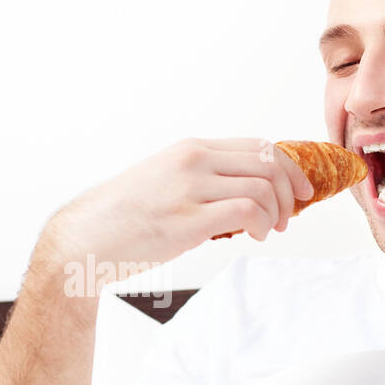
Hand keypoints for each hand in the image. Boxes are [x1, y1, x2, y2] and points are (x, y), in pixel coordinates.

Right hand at [44, 138, 315, 270]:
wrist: (85, 238)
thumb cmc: (123, 218)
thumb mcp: (164, 182)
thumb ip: (202, 181)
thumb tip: (243, 198)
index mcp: (190, 149)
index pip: (258, 146)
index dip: (289, 168)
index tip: (300, 191)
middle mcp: (193, 161)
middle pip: (269, 163)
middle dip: (291, 192)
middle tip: (288, 218)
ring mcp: (190, 189)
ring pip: (264, 187)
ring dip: (277, 213)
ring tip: (268, 231)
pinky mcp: (188, 220)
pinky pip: (247, 211)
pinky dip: (262, 224)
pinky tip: (254, 236)